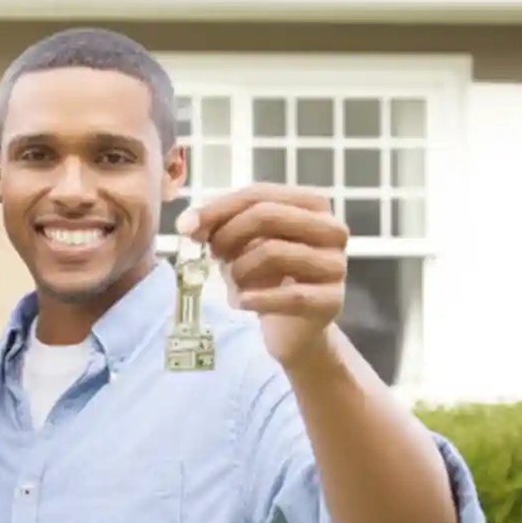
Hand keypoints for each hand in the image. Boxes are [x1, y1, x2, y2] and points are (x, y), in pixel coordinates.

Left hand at [177, 183, 348, 368]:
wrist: (291, 329)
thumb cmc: (265, 278)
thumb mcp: (240, 246)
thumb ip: (218, 227)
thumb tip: (187, 223)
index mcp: (312, 205)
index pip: (259, 194)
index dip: (218, 208)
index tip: (184, 227)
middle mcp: (332, 229)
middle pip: (268, 215)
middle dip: (228, 235)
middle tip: (212, 256)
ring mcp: (336, 265)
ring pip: (274, 252)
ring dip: (240, 271)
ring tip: (234, 285)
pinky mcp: (333, 300)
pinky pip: (289, 295)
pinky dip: (257, 298)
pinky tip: (242, 302)